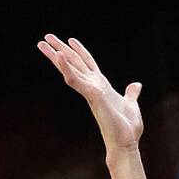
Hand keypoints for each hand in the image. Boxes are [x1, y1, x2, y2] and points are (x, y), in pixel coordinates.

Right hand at [38, 34, 143, 151]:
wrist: (126, 142)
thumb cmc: (127, 127)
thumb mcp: (130, 104)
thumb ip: (131, 93)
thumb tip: (136, 85)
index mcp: (101, 86)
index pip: (88, 64)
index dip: (80, 51)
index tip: (70, 40)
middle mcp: (93, 86)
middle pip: (74, 62)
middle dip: (60, 49)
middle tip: (46, 36)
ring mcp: (90, 90)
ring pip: (70, 68)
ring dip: (56, 55)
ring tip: (42, 42)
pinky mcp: (91, 95)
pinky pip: (75, 80)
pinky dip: (67, 68)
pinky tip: (59, 56)